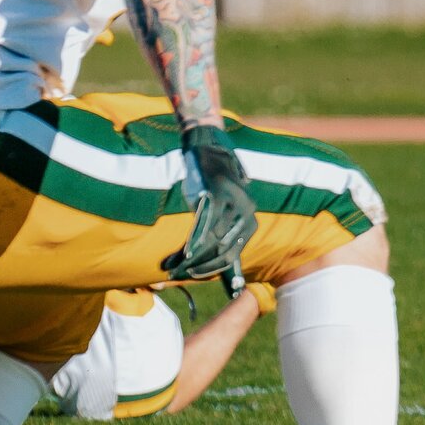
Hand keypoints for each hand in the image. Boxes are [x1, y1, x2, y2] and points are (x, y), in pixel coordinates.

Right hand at [164, 125, 256, 296]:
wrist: (209, 148)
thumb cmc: (211, 185)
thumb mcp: (219, 211)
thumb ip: (218, 235)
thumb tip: (210, 267)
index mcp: (250, 221)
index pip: (232, 254)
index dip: (212, 269)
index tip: (192, 276)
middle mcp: (248, 212)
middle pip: (224, 249)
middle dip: (200, 266)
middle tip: (178, 273)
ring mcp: (236, 201)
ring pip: (214, 239)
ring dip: (193, 256)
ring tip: (175, 264)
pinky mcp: (222, 191)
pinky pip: (208, 222)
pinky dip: (196, 239)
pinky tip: (185, 251)